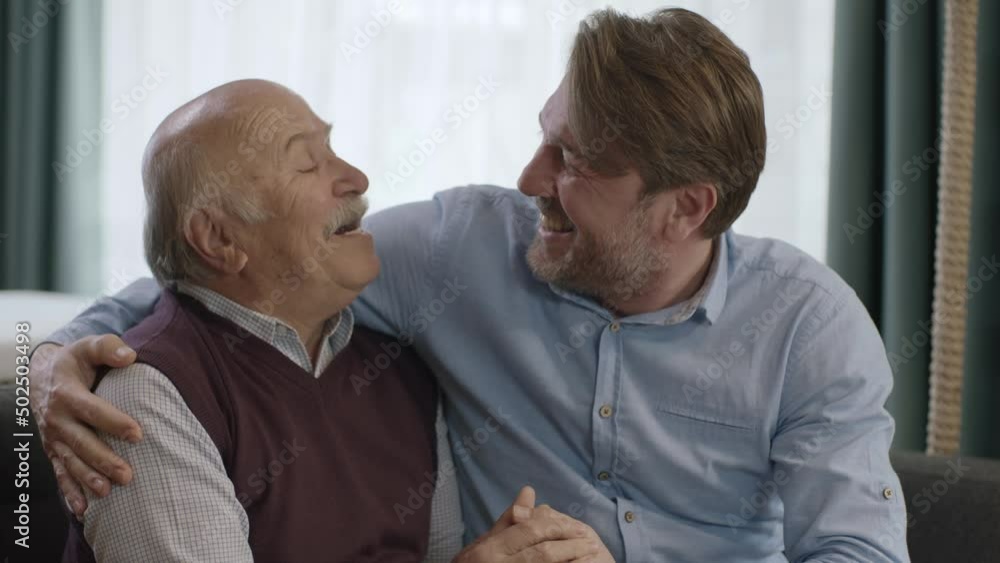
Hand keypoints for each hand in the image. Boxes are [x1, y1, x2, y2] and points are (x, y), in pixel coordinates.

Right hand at [29, 336, 141, 516]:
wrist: (40, 374)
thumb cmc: (74, 361)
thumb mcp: (87, 347)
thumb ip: (107, 347)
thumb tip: (130, 355)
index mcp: (67, 394)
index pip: (92, 410)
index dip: (115, 422)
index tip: (138, 434)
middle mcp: (57, 419)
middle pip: (82, 442)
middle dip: (104, 460)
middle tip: (128, 475)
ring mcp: (52, 437)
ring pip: (70, 462)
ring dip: (87, 479)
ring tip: (107, 492)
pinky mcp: (52, 450)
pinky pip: (59, 473)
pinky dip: (69, 492)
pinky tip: (82, 509)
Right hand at [453, 486, 604, 562]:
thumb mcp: (485, 543)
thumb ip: (508, 520)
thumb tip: (529, 490)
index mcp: (489, 548)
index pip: (530, 531)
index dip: (558, 528)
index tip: (579, 528)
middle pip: (541, 552)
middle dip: (570, 546)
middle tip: (591, 543)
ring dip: (571, 561)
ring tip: (591, 556)